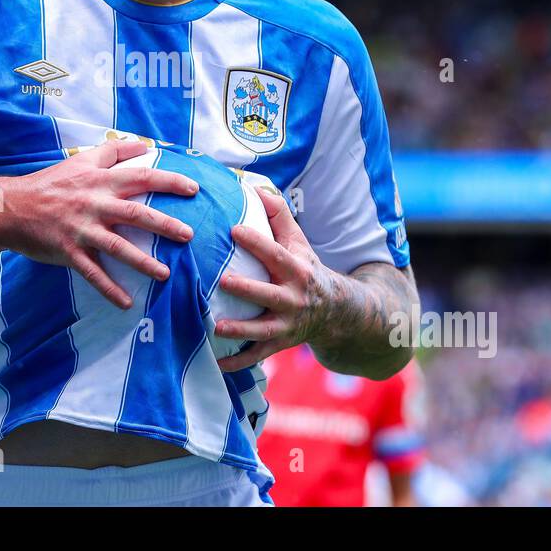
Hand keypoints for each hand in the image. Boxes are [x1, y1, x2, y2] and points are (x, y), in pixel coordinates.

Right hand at [1, 138, 197, 308]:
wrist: (11, 207)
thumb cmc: (50, 183)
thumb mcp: (81, 160)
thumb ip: (113, 151)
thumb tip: (143, 145)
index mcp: (100, 182)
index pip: (141, 177)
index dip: (168, 182)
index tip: (193, 189)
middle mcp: (94, 204)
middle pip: (135, 214)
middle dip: (164, 224)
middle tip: (188, 235)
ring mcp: (81, 230)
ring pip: (118, 247)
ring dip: (143, 262)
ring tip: (165, 274)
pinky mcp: (68, 252)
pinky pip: (92, 273)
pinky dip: (109, 289)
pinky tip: (127, 302)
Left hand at [213, 186, 332, 371]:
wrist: (336, 312)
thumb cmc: (305, 269)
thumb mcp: (298, 243)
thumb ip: (278, 216)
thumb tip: (254, 187)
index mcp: (296, 271)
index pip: (276, 255)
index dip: (257, 242)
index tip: (233, 229)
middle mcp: (293, 300)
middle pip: (269, 296)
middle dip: (247, 290)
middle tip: (223, 281)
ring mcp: (286, 326)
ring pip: (262, 332)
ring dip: (240, 331)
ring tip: (215, 326)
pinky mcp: (278, 345)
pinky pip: (256, 356)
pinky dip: (236, 362)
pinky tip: (214, 362)